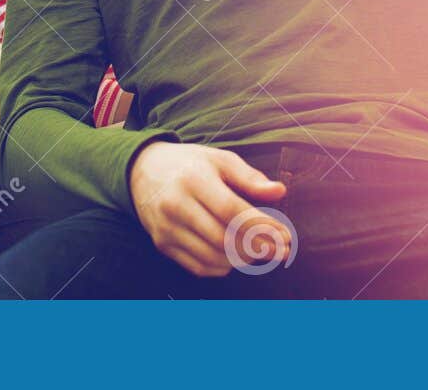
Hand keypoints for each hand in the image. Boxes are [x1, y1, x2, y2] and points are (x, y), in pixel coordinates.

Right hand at [128, 142, 289, 276]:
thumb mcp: (219, 159)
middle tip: (281, 250)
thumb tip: (279, 192)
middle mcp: (176, 205)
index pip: (231, 210)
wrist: (142, 171)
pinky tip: (235, 257)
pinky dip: (222, 267)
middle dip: (257, 248)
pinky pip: (198, 266)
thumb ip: (249, 177)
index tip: (286, 236)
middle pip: (223, 238)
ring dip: (242, 260)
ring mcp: (166, 228)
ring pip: (212, 257)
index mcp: (193, 179)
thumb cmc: (189, 164)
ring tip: (259, 252)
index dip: (261, 227)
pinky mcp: (162, 244)